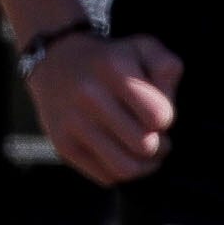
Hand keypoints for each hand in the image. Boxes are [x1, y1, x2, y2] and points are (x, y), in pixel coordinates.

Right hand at [28, 27, 181, 184]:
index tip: (159, 112)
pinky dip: (123, 171)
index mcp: (113, 68)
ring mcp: (73, 123)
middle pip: (144, 145)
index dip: (167, 117)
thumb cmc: (111, 60)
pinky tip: (124, 154)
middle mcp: (89, 95)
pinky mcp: (63, 146)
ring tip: (146, 151)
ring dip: (145, 165)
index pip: (157, 116)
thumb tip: (167, 100)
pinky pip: (107, 177)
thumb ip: (166, 66)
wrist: (56, 64)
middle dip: (160, 144)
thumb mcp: (142, 48)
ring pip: (126, 169)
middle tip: (157, 135)